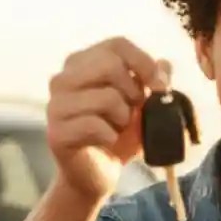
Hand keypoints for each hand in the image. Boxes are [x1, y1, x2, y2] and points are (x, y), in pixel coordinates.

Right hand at [46, 36, 169, 201]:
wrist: (97, 175)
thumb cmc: (118, 135)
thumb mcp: (143, 106)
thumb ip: (154, 82)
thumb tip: (165, 64)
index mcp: (82, 64)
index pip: (117, 45)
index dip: (143, 61)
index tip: (160, 85)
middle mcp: (62, 79)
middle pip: (109, 65)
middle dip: (132, 92)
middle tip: (132, 112)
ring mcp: (55, 105)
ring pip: (105, 97)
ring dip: (122, 118)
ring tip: (116, 128)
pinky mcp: (56, 133)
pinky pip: (95, 126)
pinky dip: (111, 136)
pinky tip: (106, 142)